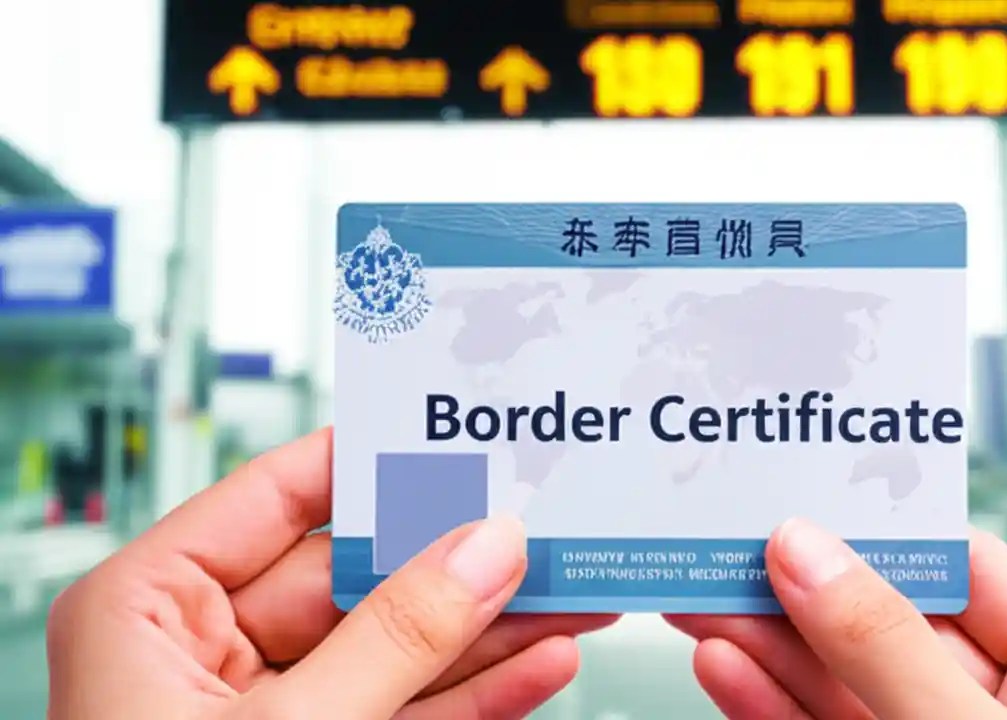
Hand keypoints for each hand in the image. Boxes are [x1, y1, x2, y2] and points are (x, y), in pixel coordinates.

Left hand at [46, 428, 616, 718]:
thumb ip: (396, 636)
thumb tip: (485, 546)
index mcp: (153, 612)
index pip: (280, 495)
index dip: (378, 462)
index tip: (467, 438)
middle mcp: (207, 653)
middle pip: (359, 574)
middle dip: (463, 558)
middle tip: (548, 524)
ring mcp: (270, 714)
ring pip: (399, 644)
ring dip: (490, 627)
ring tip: (574, 591)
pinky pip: (410, 712)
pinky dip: (478, 696)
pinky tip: (543, 665)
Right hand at [667, 519, 1006, 718]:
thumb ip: (891, 649)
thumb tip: (811, 556)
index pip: (970, 575)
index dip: (879, 537)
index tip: (800, 507)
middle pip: (887, 623)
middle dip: (798, 591)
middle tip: (723, 551)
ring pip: (839, 681)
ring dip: (763, 642)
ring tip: (700, 599)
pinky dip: (765, 704)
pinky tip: (724, 668)